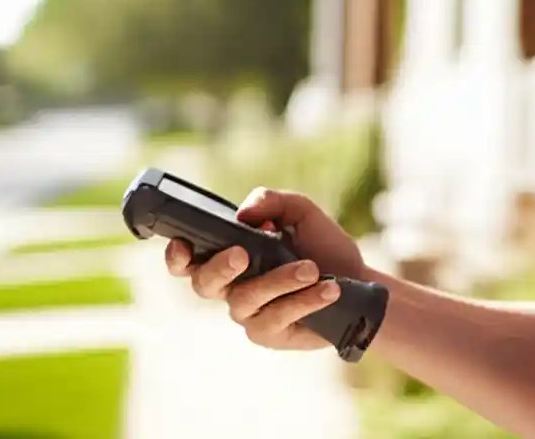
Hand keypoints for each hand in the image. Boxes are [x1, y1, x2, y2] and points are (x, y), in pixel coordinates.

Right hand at [163, 186, 367, 350]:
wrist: (357, 280)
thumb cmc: (322, 246)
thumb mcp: (301, 213)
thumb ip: (272, 201)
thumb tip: (244, 212)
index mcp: (229, 255)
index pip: (190, 259)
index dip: (177, 255)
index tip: (182, 244)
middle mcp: (232, 286)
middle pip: (204, 283)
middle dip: (220, 267)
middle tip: (242, 253)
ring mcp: (249, 313)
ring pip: (245, 299)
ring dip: (278, 281)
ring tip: (312, 269)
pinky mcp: (269, 334)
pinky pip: (276, 318)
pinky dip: (302, 300)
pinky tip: (328, 289)